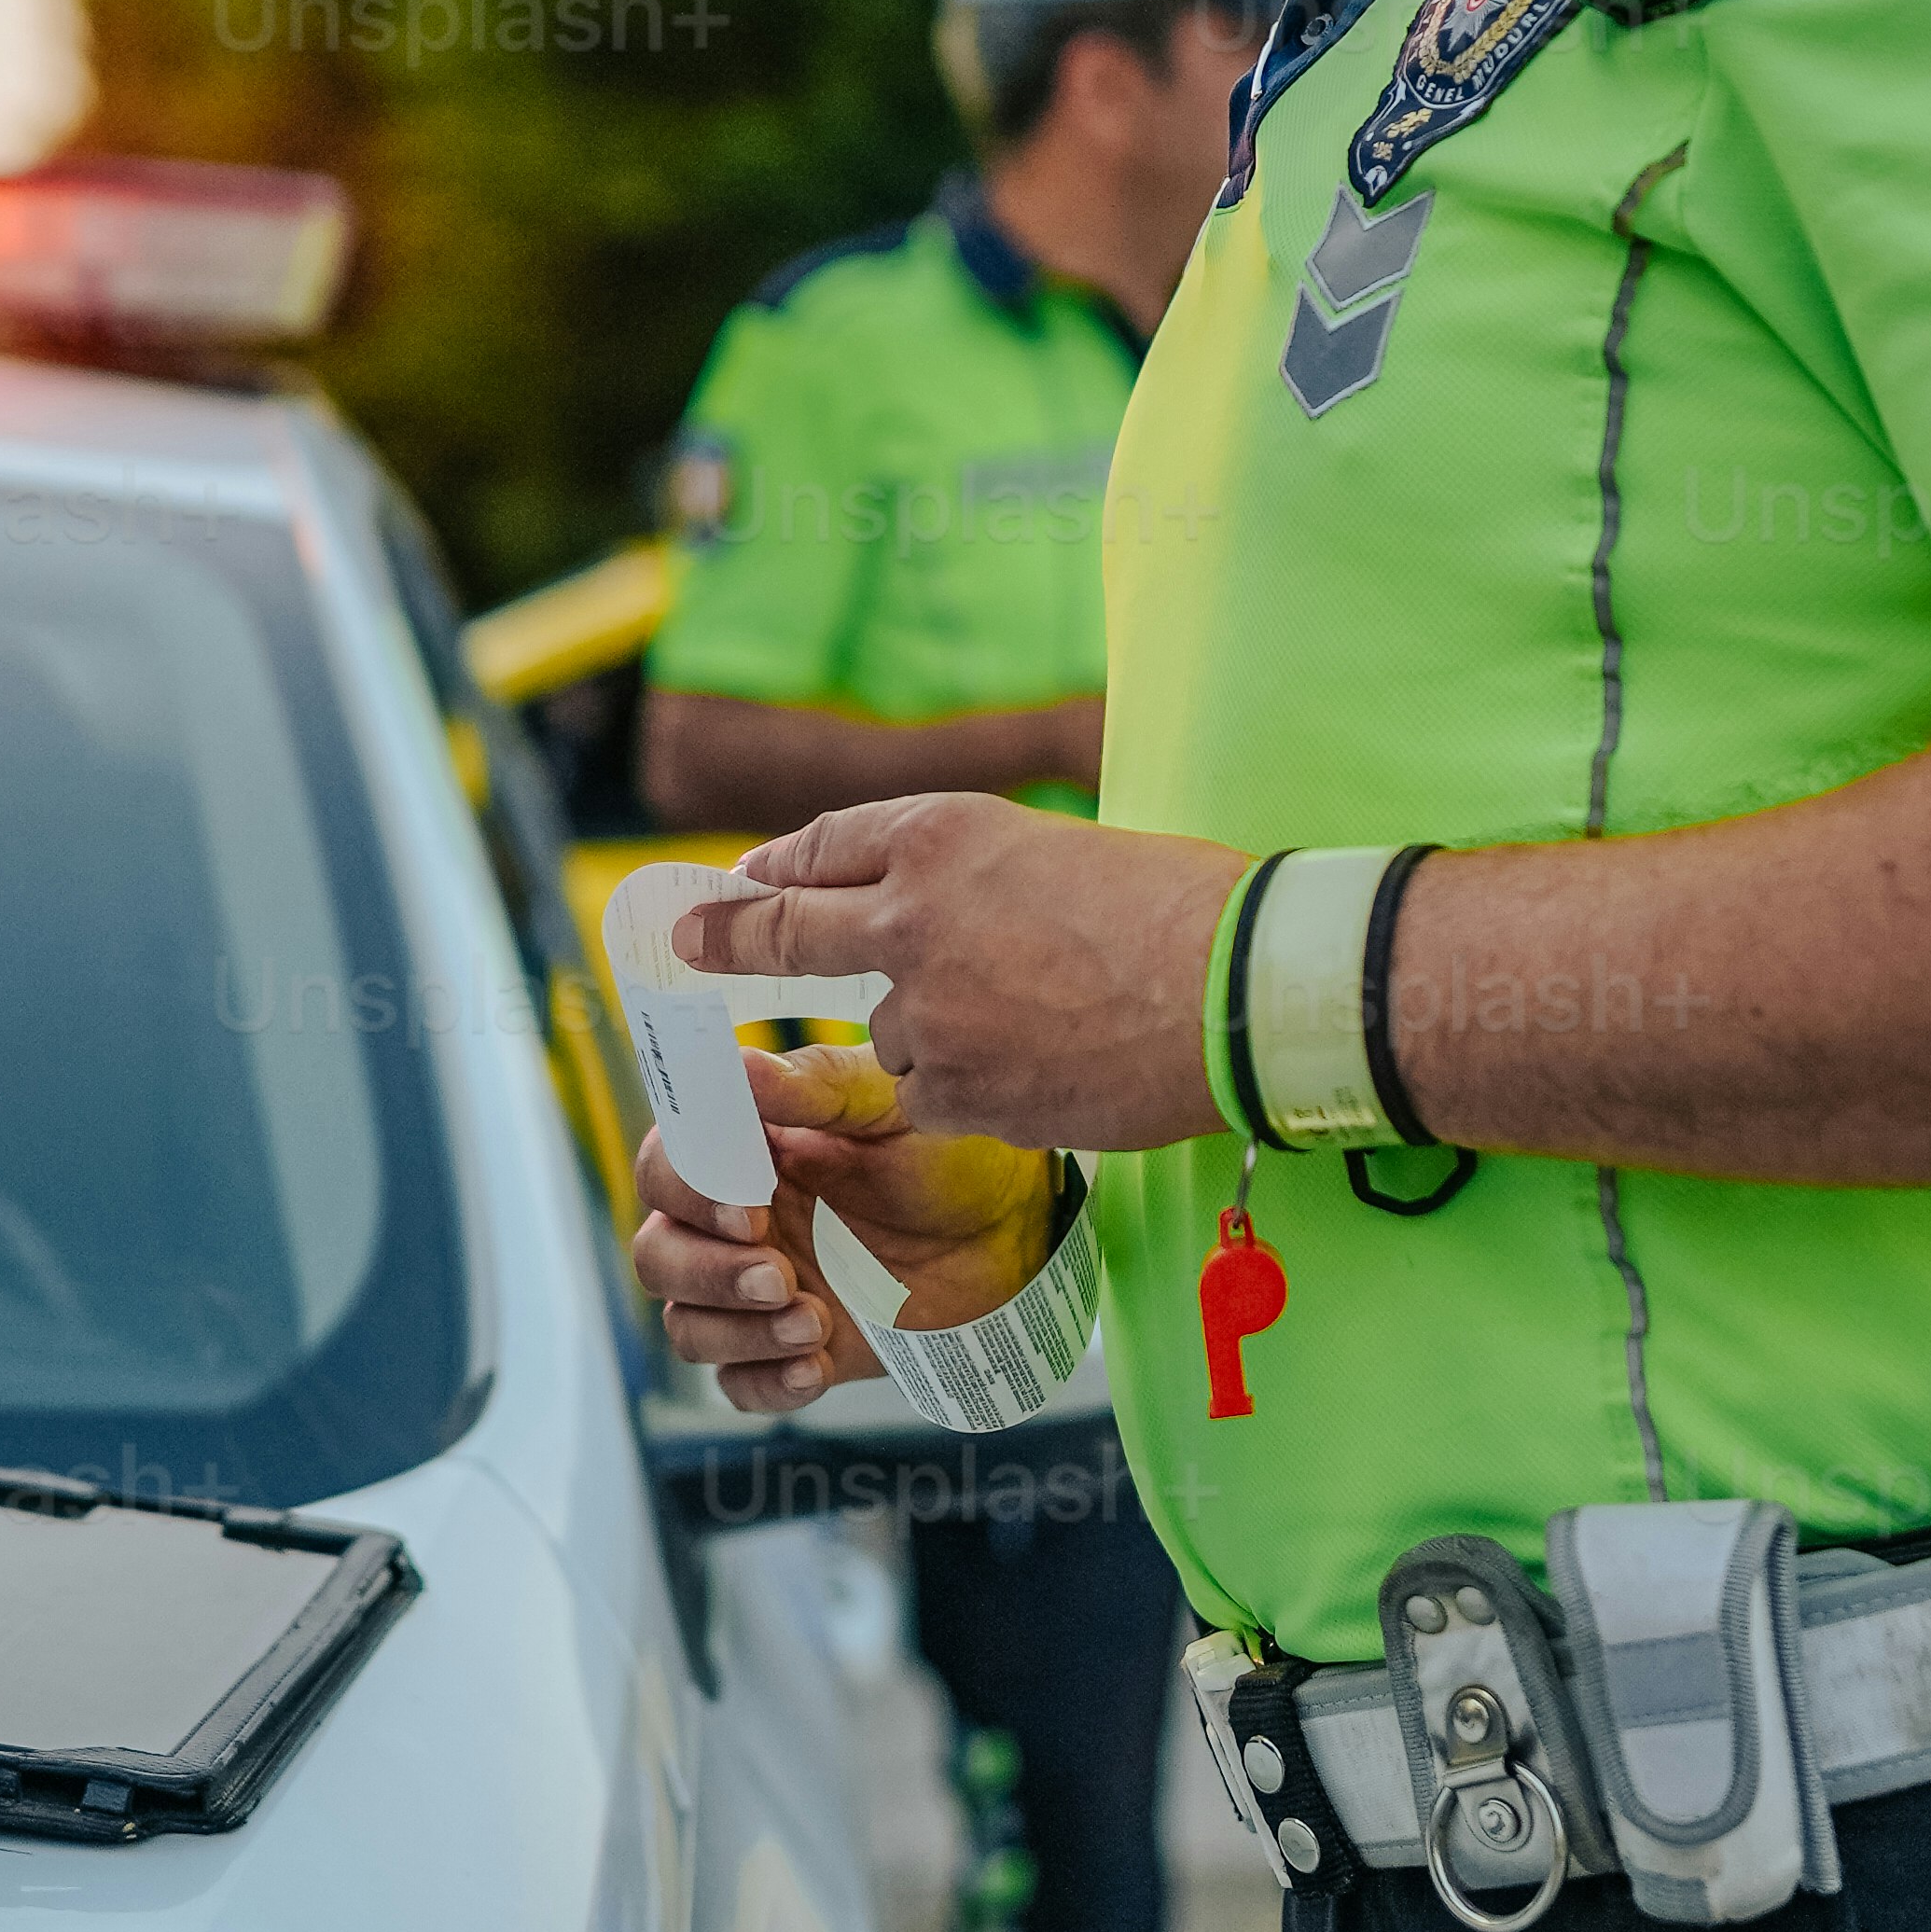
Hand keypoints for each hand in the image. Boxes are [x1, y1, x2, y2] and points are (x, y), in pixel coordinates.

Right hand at [630, 1040, 1064, 1417]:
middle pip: (658, 1256)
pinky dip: (765, 1383)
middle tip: (779, 1275)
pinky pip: (740, 1385)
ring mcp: (763, 1293)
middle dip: (706, 1272)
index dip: (688, 1193)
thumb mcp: (891, 1105)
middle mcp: (739, 1224)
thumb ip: (814, 1089)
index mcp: (747, 1154)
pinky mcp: (798, 1349)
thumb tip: (737, 1065)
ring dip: (738, 1331)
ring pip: (688, 1326)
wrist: (1021, 1233)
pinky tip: (815, 1365)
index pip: (664, 1168)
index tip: (752, 1208)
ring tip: (814, 1322)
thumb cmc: (952, 1151)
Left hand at [676, 794, 1241, 1153]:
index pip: (829, 848)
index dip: (778, 869)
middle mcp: (910, 918)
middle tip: (687, 938)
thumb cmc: (1183, 909)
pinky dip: (974, 1088)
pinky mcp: (954, 1093)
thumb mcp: (1057, 853)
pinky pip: (934, 1096)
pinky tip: (1046, 1072)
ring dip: (938, 1034)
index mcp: (942, 835)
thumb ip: (971, 881)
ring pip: (891, 1033)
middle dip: (728, 935)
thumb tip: (919, 915)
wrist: (1242, 994)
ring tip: (1042, 1023)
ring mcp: (925, 1014)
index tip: (744, 883)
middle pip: (789, 932)